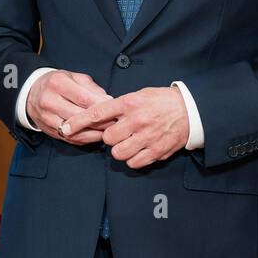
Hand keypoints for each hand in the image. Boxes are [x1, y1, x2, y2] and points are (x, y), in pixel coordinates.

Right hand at [26, 69, 112, 143]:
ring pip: (74, 130)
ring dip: (94, 133)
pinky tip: (96, 136)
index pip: (83, 98)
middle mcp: (49, 101)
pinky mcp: (48, 130)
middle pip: (79, 116)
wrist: (31, 93)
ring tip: (109, 131)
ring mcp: (47, 118)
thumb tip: (108, 100)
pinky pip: (69, 139)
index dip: (100, 105)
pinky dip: (85, 139)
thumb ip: (91, 88)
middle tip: (116, 123)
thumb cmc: (57, 83)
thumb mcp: (73, 77)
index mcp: (58, 83)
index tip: (115, 109)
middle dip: (100, 121)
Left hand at [63, 86, 188, 168]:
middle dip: (110, 138)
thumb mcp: (140, 95)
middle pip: (108, 138)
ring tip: (129, 142)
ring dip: (120, 150)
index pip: (98, 113)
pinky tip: (138, 150)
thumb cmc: (162, 102)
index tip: (66, 127)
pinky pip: (134, 163)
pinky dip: (133, 159)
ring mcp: (146, 137)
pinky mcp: (156, 151)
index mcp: (130, 103)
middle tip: (119, 133)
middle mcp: (136, 120)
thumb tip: (101, 116)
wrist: (191, 111)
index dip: (79, 121)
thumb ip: (120, 106)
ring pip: (118, 153)